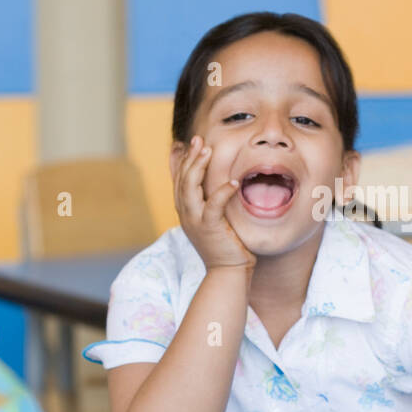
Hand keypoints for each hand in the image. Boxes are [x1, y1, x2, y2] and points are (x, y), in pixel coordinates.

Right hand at [174, 135, 254, 271]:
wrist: (227, 271)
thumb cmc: (225, 244)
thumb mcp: (213, 219)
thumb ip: (211, 201)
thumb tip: (219, 181)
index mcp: (185, 210)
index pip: (178, 180)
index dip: (181, 160)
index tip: (188, 142)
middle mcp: (186, 213)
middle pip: (182, 179)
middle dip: (190, 157)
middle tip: (199, 140)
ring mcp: (195, 221)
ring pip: (190, 188)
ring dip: (198, 167)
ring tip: (208, 150)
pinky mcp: (210, 228)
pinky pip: (213, 205)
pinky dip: (222, 192)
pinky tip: (233, 182)